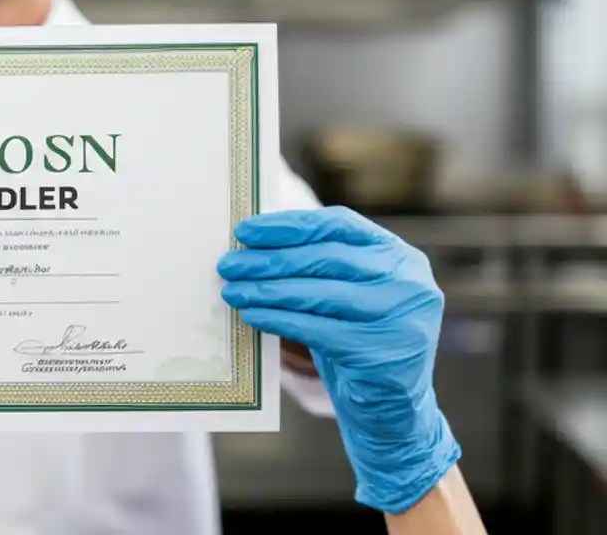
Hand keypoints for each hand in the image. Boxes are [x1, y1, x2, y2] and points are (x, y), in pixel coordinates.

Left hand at [218, 206, 460, 513]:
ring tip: (232, 290)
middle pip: (326, 258)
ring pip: (319, 293)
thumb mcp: (349, 296)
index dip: (289, 225)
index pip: (339, 225)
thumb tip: (253, 244)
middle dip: (270, 260)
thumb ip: (319, 268)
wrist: (393, 411)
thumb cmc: (358, 342)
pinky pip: (317, 330)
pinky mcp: (381, 354)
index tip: (246, 230)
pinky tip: (252, 315)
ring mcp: (401, 319)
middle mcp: (409, 283)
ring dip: (267, 290)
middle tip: (228, 263)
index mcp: (400, 257)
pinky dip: (279, 320)